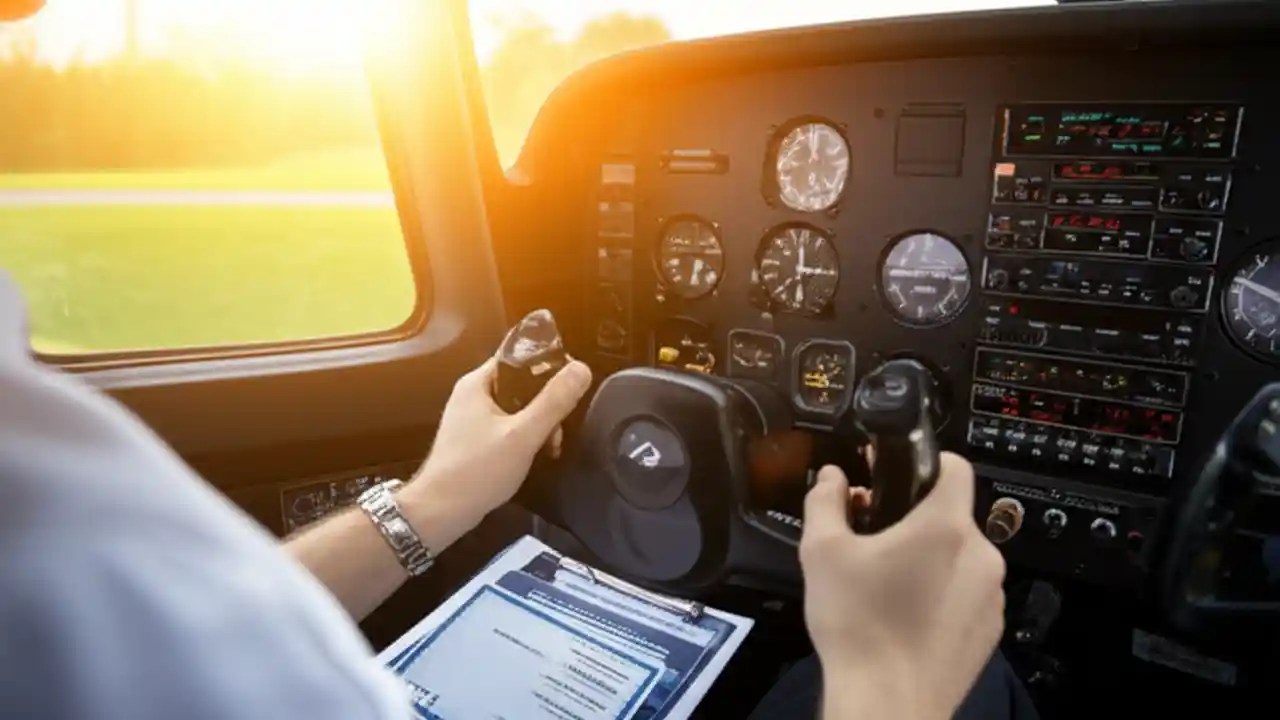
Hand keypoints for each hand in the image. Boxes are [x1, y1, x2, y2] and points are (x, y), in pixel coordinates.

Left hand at [403, 356, 592, 534]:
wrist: (441, 512)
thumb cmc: (479, 470)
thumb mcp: (524, 434)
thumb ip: (554, 402)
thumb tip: (582, 369)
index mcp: (478, 383)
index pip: (518, 356)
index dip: (548, 365)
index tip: (571, 386)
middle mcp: (472, 394)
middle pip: (521, 384)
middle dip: (546, 403)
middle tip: (558, 428)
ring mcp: (470, 418)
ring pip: (517, 408)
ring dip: (538, 423)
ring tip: (549, 448)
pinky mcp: (473, 439)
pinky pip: (507, 426)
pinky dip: (524, 436)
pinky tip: (534, 455)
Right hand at [799, 454, 1005, 719]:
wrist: (889, 703)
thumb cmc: (856, 623)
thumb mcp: (822, 553)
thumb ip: (826, 502)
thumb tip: (832, 477)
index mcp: (946, 525)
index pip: (956, 466)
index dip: (925, 463)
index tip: (893, 478)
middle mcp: (981, 554)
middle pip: (952, 516)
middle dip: (915, 520)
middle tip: (873, 540)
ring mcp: (993, 594)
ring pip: (961, 556)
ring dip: (930, 559)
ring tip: (888, 585)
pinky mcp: (992, 629)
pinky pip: (968, 593)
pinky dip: (943, 594)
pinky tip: (908, 616)